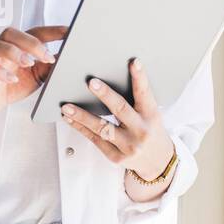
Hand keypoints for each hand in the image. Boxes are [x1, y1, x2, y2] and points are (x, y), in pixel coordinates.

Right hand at [0, 25, 67, 124]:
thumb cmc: (11, 86)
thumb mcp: (37, 77)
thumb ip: (50, 67)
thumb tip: (70, 59)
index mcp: (17, 47)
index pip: (34, 32)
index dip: (51, 31)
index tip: (68, 32)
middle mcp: (1, 50)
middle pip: (10, 33)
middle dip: (30, 42)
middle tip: (47, 56)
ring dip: (12, 52)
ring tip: (28, 63)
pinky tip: (11, 79)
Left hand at [59, 57, 173, 179]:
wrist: (157, 161)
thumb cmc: (150, 131)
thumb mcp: (150, 115)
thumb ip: (137, 100)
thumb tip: (112, 78)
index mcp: (151, 116)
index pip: (145, 94)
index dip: (140, 78)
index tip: (134, 62)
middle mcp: (141, 131)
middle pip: (121, 110)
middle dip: (106, 95)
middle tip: (92, 83)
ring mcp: (128, 146)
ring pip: (102, 128)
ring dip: (82, 116)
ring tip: (67, 107)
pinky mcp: (116, 157)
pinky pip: (95, 140)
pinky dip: (80, 128)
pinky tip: (70, 119)